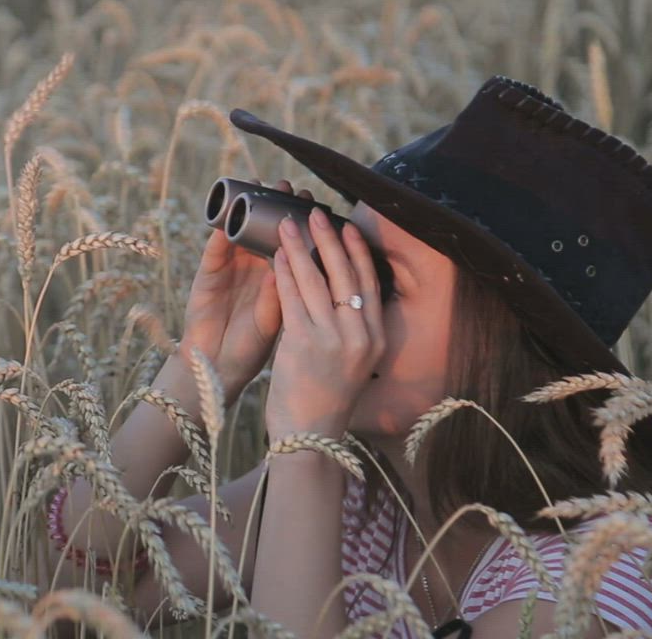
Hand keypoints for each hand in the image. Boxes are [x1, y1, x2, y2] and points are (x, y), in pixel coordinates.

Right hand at [179, 179, 313, 403]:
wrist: (219, 368)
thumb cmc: (253, 346)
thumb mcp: (281, 319)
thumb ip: (290, 295)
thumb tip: (311, 271)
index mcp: (275, 276)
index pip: (290, 243)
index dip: (302, 223)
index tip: (318, 204)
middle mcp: (252, 267)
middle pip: (264, 229)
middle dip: (277, 206)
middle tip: (289, 185)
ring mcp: (228, 269)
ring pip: (239, 231)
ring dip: (247, 209)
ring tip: (259, 189)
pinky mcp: (206, 277)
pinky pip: (213, 251)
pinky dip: (219, 233)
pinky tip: (226, 217)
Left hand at [264, 207, 385, 442]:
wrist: (310, 438)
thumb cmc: (325, 399)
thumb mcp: (352, 363)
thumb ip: (351, 331)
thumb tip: (343, 296)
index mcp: (375, 338)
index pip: (370, 284)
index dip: (358, 252)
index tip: (347, 227)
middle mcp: (359, 335)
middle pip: (345, 275)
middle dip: (329, 239)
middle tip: (316, 213)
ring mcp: (333, 339)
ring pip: (316, 281)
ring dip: (301, 248)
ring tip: (288, 224)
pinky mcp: (304, 343)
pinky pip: (292, 298)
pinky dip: (285, 273)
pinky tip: (276, 256)